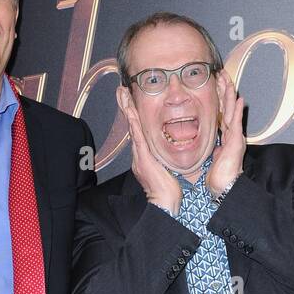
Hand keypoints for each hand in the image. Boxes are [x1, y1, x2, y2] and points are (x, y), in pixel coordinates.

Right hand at [118, 88, 181, 213]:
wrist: (163, 202)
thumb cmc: (168, 189)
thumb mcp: (167, 168)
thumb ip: (166, 157)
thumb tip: (172, 150)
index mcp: (145, 154)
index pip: (139, 129)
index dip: (134, 114)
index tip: (131, 100)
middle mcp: (139, 152)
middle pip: (131, 124)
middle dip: (126, 106)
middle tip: (121, 90)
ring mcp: (139, 154)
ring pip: (132, 127)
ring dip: (127, 109)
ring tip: (122, 94)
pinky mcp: (142, 157)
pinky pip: (137, 137)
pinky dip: (133, 123)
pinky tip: (131, 112)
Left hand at [206, 73, 245, 199]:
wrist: (225, 187)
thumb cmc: (219, 175)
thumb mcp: (215, 158)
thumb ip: (216, 149)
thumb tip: (216, 146)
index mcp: (226, 136)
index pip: (223, 112)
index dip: (220, 97)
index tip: (216, 83)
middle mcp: (232, 134)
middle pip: (229, 107)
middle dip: (225, 90)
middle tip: (222, 74)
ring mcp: (235, 137)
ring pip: (233, 111)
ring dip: (231, 96)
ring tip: (229, 81)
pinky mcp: (236, 142)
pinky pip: (236, 123)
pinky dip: (238, 111)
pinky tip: (239, 100)